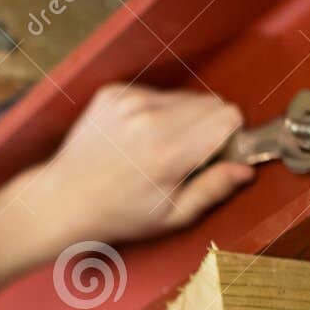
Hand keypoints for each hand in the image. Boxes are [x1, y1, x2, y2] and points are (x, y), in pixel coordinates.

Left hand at [25, 83, 255, 246]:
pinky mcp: (114, 93)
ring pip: (184, 96)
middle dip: (209, 127)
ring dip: (182, 119)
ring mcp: (129, 102)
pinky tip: (136, 139)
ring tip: (157, 150)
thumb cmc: (117, 213)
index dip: (229, 136)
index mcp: (169, 153)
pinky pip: (156, 93)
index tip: (216, 156)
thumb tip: (246, 170)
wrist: (63, 198)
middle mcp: (150, 119)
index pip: (228, 116)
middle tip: (186, 157)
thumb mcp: (170, 216)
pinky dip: (155, 112)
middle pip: (211, 102)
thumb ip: (213, 190)